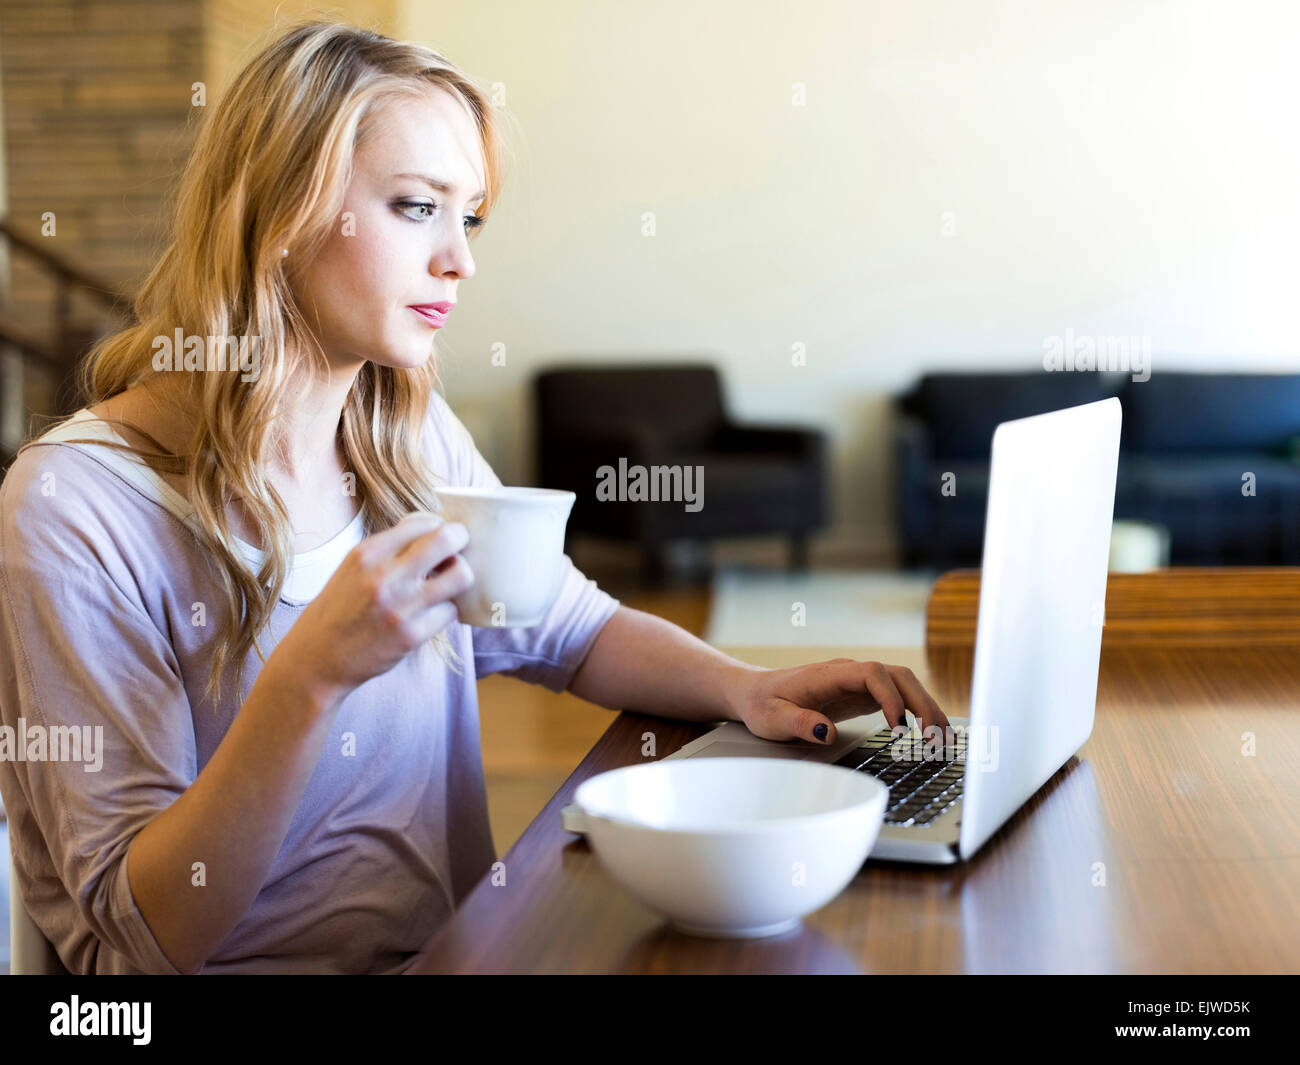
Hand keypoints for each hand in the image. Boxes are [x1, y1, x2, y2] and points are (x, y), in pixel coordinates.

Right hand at [271, 512, 474, 703]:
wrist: (316, 659)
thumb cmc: (338, 610)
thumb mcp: (352, 568)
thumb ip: (388, 549)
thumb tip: (431, 530)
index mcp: (366, 553)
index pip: (423, 522)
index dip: (438, 527)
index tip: (439, 537)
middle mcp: (383, 575)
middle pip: (447, 540)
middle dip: (460, 540)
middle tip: (458, 551)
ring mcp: (399, 606)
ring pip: (460, 576)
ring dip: (459, 578)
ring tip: (446, 584)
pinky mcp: (411, 635)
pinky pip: (450, 611)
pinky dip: (445, 610)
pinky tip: (432, 612)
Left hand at [727, 657, 948, 745]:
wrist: (756, 692)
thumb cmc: (763, 703)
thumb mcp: (772, 718)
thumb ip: (798, 723)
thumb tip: (825, 732)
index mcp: (828, 674)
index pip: (872, 674)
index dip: (890, 697)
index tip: (899, 725)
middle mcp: (849, 673)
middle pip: (897, 675)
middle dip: (920, 703)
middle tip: (932, 736)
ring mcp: (859, 682)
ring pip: (903, 684)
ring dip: (926, 706)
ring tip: (942, 737)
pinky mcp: (863, 694)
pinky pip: (898, 697)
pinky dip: (917, 711)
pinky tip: (931, 731)